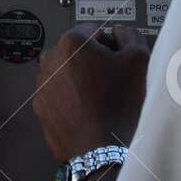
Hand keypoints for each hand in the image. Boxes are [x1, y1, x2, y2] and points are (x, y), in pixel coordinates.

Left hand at [33, 23, 149, 163]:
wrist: (101, 150)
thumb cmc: (118, 107)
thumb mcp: (138, 60)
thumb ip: (130, 35)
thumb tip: (120, 32)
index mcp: (70, 43)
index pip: (93, 30)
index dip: (110, 44)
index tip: (118, 59)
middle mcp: (50, 61)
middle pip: (77, 51)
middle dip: (94, 61)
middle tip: (112, 80)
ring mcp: (43, 85)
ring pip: (67, 73)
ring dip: (81, 79)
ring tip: (101, 98)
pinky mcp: (41, 107)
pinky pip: (59, 94)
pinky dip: (71, 98)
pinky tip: (89, 110)